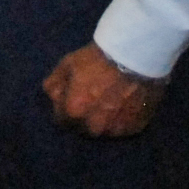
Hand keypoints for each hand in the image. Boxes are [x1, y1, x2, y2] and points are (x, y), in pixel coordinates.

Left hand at [42, 42, 167, 137]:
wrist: (135, 57)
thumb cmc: (98, 59)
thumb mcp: (67, 65)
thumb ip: (54, 85)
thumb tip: (52, 98)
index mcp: (74, 113)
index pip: (63, 121)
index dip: (67, 109)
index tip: (74, 99)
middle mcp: (94, 128)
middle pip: (83, 129)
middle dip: (84, 117)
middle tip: (94, 100)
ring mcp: (116, 130)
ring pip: (104, 131)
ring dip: (104, 121)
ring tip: (111, 103)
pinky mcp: (135, 129)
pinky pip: (124, 129)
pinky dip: (122, 120)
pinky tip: (125, 105)